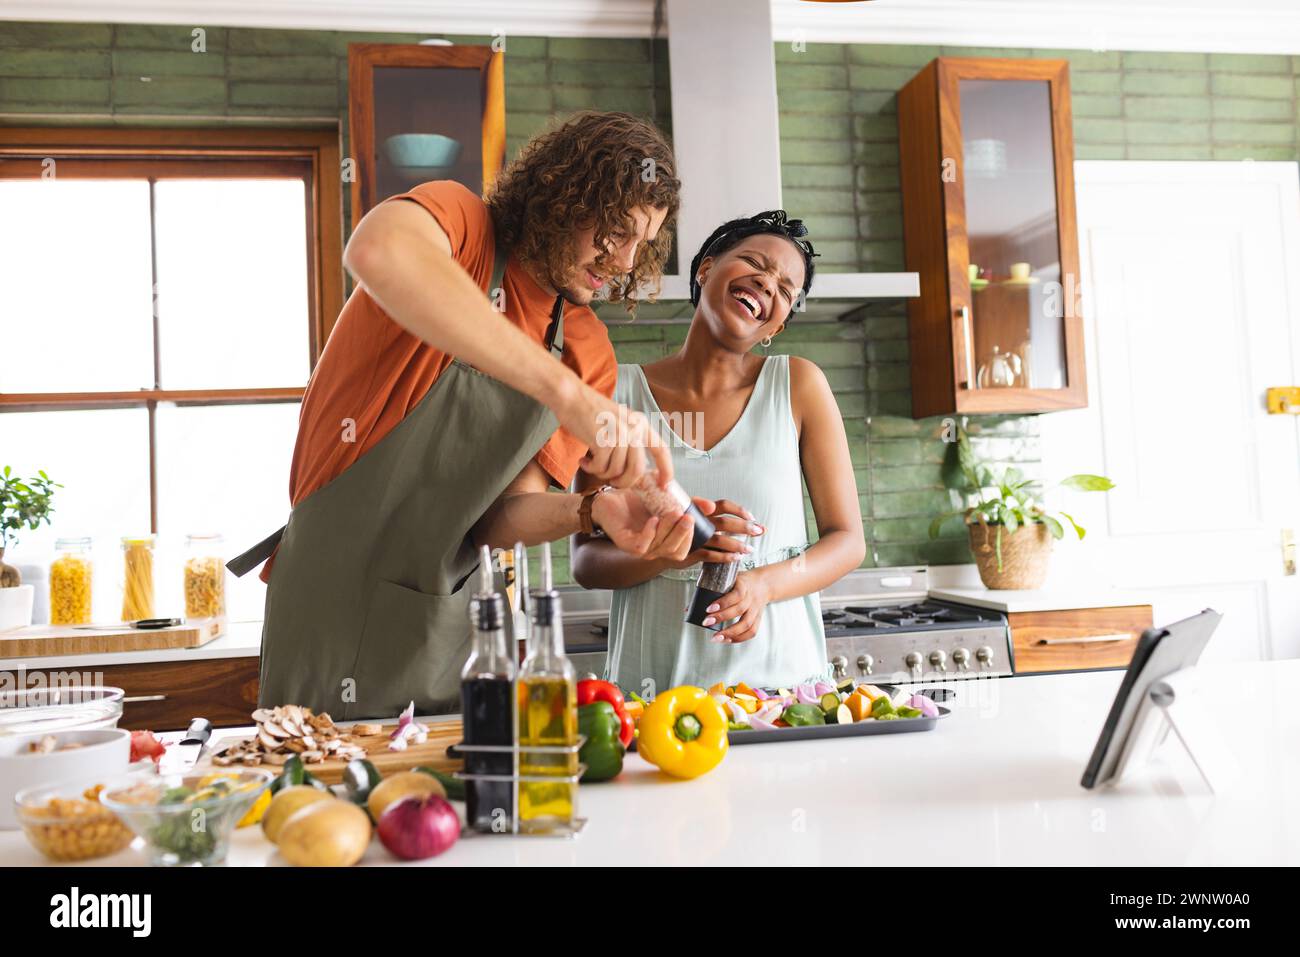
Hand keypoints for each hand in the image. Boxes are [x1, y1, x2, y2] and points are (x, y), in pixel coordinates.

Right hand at [558, 382, 673, 488]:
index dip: (667, 470)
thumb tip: (635, 472)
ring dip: (602, 474)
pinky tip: (583, 461)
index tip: (665, 486)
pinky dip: (591, 469)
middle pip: (637, 470)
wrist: (570, 396)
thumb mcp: (618, 423)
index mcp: (641, 423)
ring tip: (591, 464)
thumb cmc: (590, 412)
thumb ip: (630, 441)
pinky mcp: (603, 441)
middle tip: (611, 482)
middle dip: (624, 483)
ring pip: (616, 471)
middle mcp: (634, 428)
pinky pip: (601, 468)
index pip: (661, 450)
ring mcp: (619, 434)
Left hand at [590, 488, 693, 562]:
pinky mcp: (626, 544)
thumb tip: (710, 507)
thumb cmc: (637, 501)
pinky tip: (654, 519)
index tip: (695, 519)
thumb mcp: (667, 500)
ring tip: (674, 512)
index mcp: (664, 542)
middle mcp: (653, 549)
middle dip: (683, 534)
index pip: (682, 551)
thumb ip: (688, 504)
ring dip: (669, 531)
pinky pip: (642, 546)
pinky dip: (650, 533)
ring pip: (660, 548)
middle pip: (674, 551)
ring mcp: (640, 548)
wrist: (610, 497)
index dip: (691, 540)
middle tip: (688, 517)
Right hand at [663, 498, 764, 568]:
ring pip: (719, 541)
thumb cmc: (684, 528)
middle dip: (744, 527)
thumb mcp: (698, 517)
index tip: (751, 517)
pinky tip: (736, 558)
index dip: (738, 510)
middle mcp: (698, 522)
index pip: (723, 505)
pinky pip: (710, 555)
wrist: (660, 544)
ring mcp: (693, 538)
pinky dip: (724, 557)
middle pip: (725, 523)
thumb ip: (721, 517)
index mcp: (701, 510)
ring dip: (737, 545)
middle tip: (758, 531)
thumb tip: (751, 518)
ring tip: (750, 550)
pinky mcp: (689, 552)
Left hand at [703, 569, 772, 643]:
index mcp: (744, 586)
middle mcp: (751, 598)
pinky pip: (752, 632)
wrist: (764, 584)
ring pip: (746, 624)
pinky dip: (739, 638)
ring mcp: (756, 610)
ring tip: (715, 638)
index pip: (736, 595)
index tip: (708, 609)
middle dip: (721, 618)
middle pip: (739, 610)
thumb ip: (712, 591)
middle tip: (706, 623)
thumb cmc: (741, 582)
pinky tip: (727, 640)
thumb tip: (689, 609)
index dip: (723, 603)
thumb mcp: (729, 580)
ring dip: (730, 633)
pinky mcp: (758, 619)